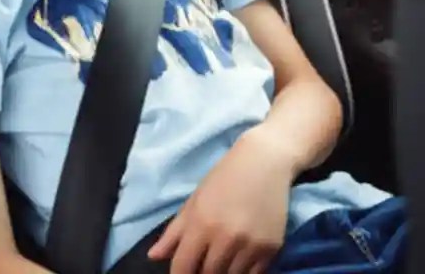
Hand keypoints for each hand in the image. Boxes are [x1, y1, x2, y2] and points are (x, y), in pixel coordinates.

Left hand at [148, 126, 298, 273]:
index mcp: (201, 224)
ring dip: (224, 272)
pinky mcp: (272, 248)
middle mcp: (226, 238)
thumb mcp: (195, 201)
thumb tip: (153, 256)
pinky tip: (241, 259)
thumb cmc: (225, 178)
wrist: (265, 162)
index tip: (183, 273)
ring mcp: (251, 245)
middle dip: (202, 273)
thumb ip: (174, 232)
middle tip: (204, 263)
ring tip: (223, 258)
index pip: (183, 267)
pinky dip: (245, 272)